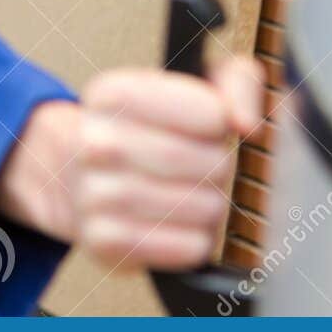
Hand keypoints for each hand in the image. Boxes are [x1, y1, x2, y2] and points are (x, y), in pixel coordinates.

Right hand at [73, 57, 263, 270]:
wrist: (85, 175)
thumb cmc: (155, 128)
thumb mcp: (195, 85)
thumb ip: (238, 84)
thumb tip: (246, 124)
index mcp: (111, 93)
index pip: (209, 112)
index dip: (223, 123)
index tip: (213, 125)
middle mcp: (93, 142)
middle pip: (208, 163)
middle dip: (222, 166)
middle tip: (211, 164)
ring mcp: (93, 195)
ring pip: (202, 207)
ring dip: (215, 204)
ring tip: (199, 193)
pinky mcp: (103, 242)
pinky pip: (188, 247)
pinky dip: (201, 239)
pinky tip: (188, 224)